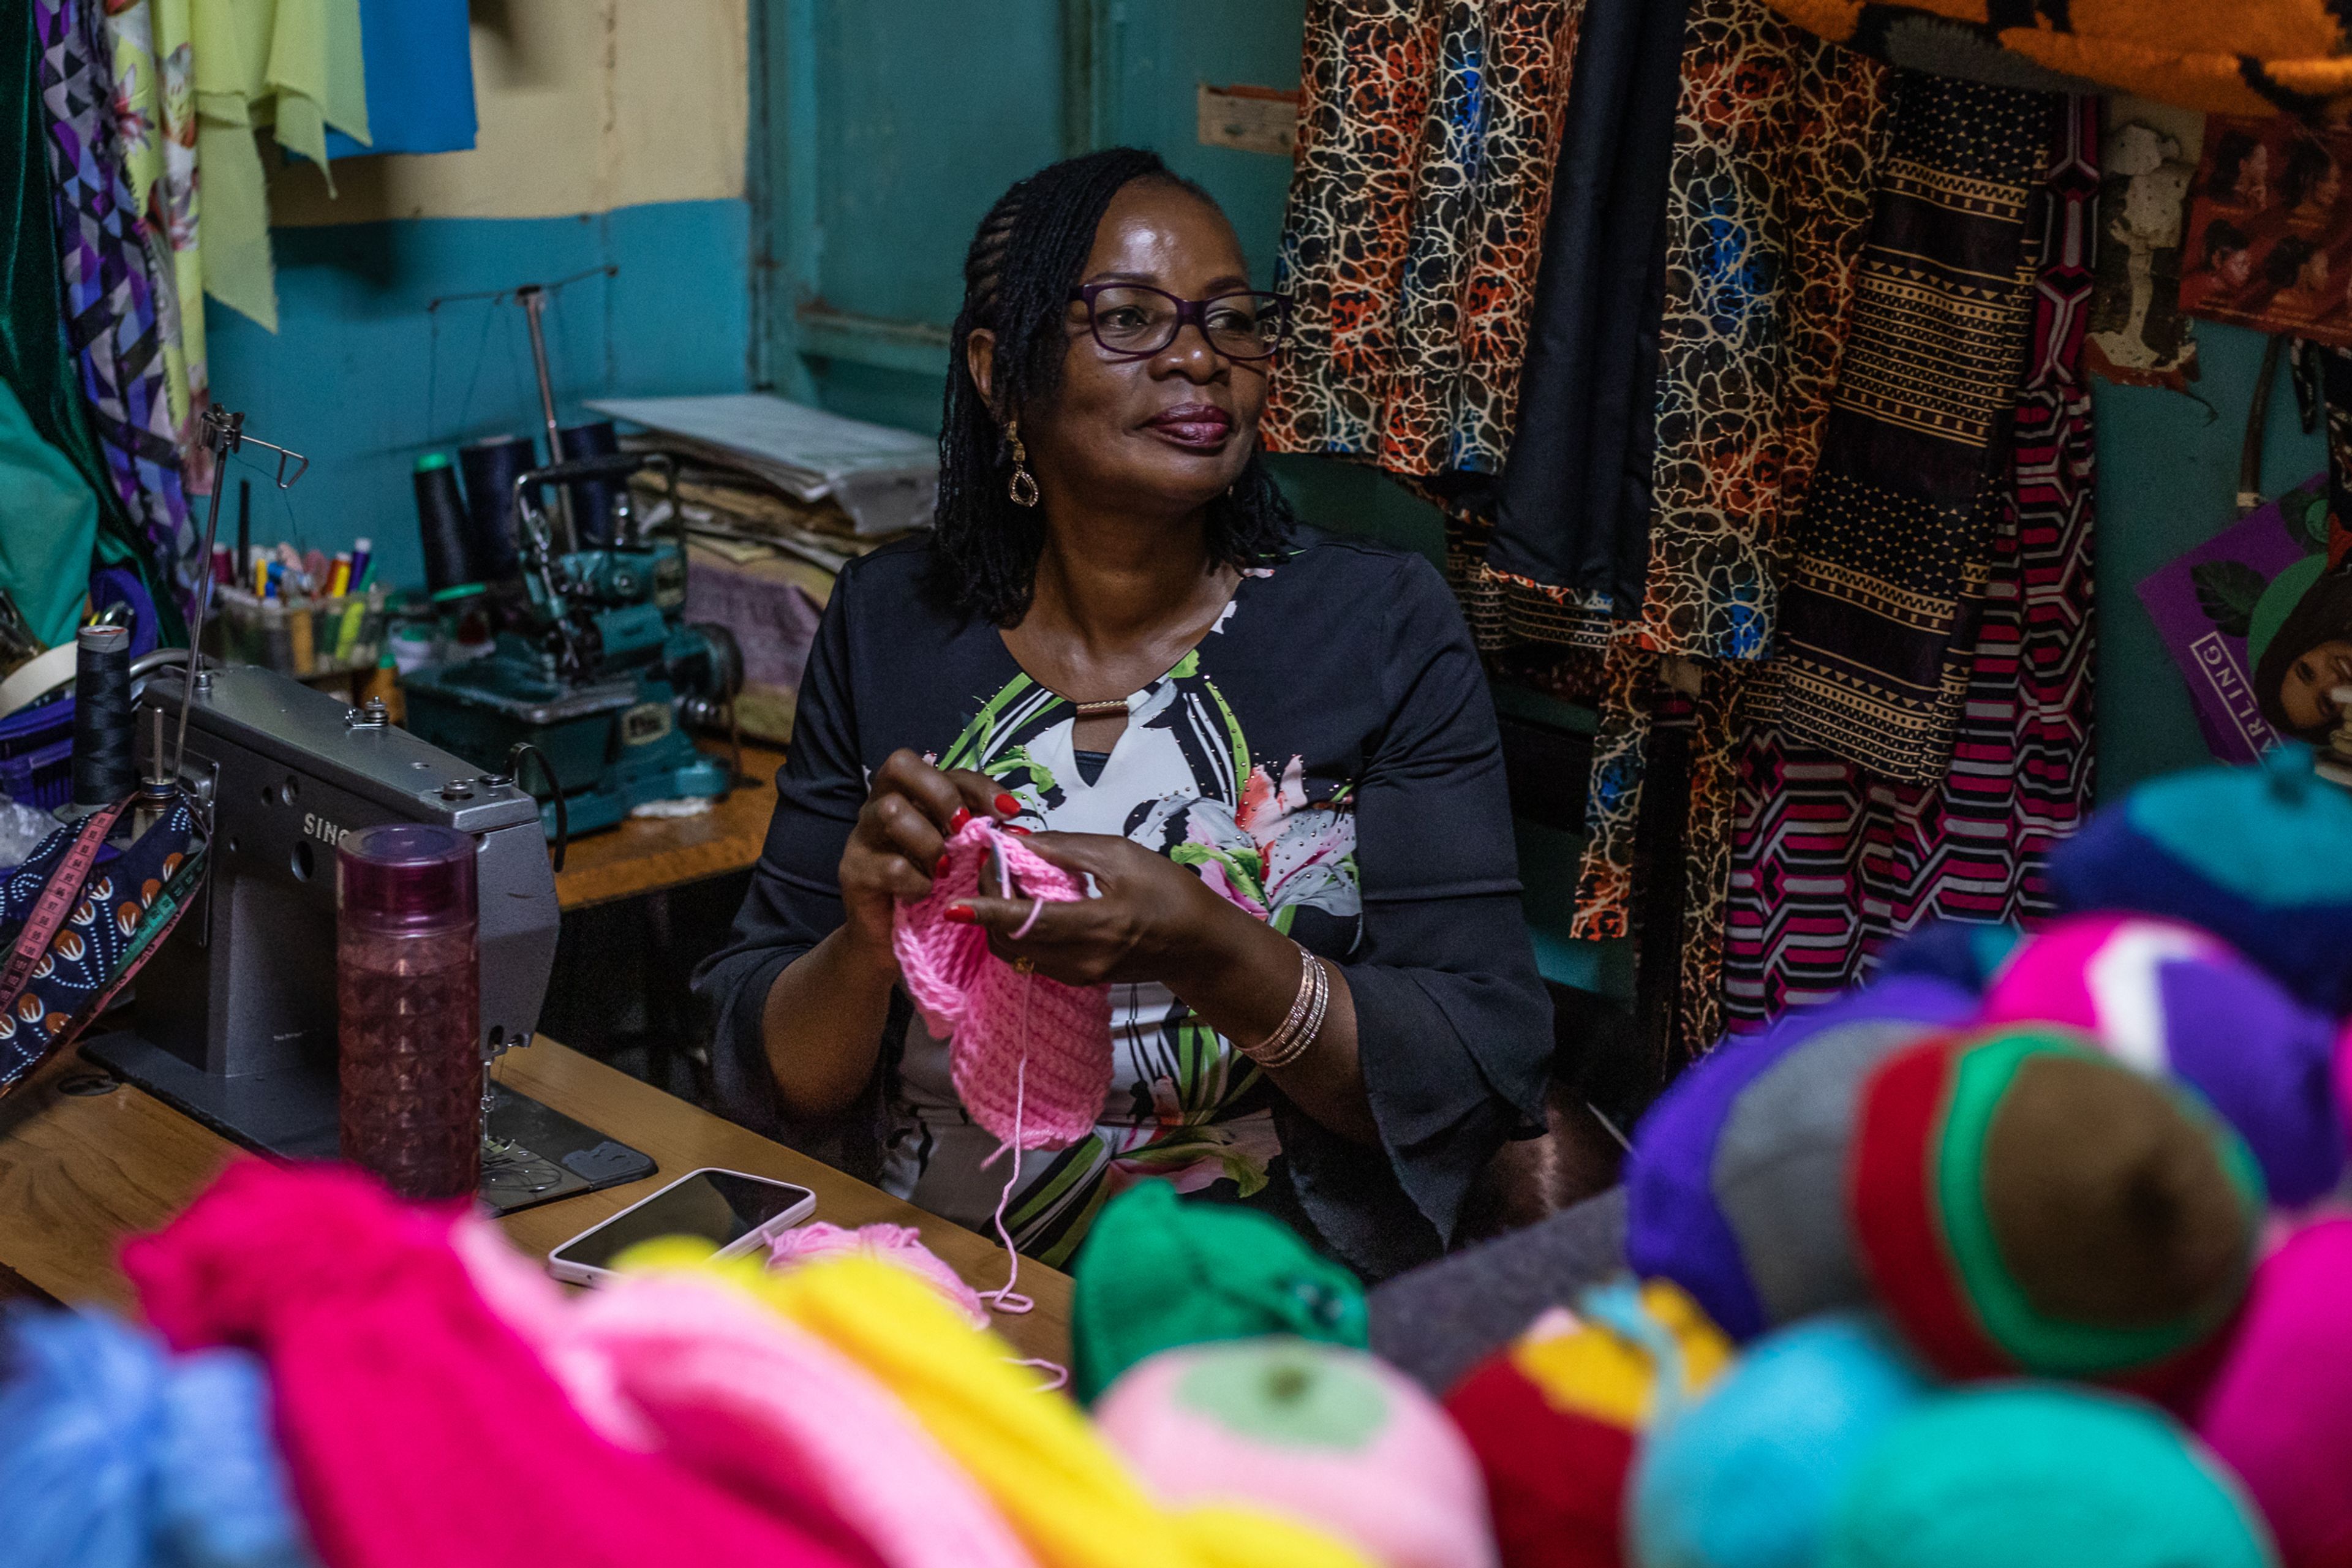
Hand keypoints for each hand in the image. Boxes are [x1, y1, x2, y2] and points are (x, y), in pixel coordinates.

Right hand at [838, 749, 1018, 967]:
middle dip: (942, 796)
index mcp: (910, 794)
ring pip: (892, 812)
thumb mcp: (959, 852)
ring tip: (944, 870)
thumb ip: (976, 828)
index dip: (978, 784)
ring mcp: (862, 836)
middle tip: (964, 830)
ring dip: (931, 843)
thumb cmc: (932, 888)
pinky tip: (924, 895)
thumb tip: (1010, 817)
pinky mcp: (854, 871)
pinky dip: (918, 883)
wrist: (891, 940)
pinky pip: (892, 867)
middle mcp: (880, 804)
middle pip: (900, 765)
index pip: (942, 768)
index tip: (1008, 812)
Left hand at [949, 831, 1249, 989]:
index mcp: (1095, 926)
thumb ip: (1065, 848)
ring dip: (1000, 919)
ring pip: (1015, 952)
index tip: (955, 901)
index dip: (986, 912)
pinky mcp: (1075, 978)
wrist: (1197, 945)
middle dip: (989, 905)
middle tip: (991, 866)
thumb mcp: (1121, 855)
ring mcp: (1076, 975)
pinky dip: (1016, 931)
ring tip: (1006, 880)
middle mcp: (1079, 960)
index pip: (1025, 922)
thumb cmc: (1168, 891)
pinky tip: (1025, 902)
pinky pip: (1030, 956)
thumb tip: (1015, 842)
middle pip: (1009, 940)